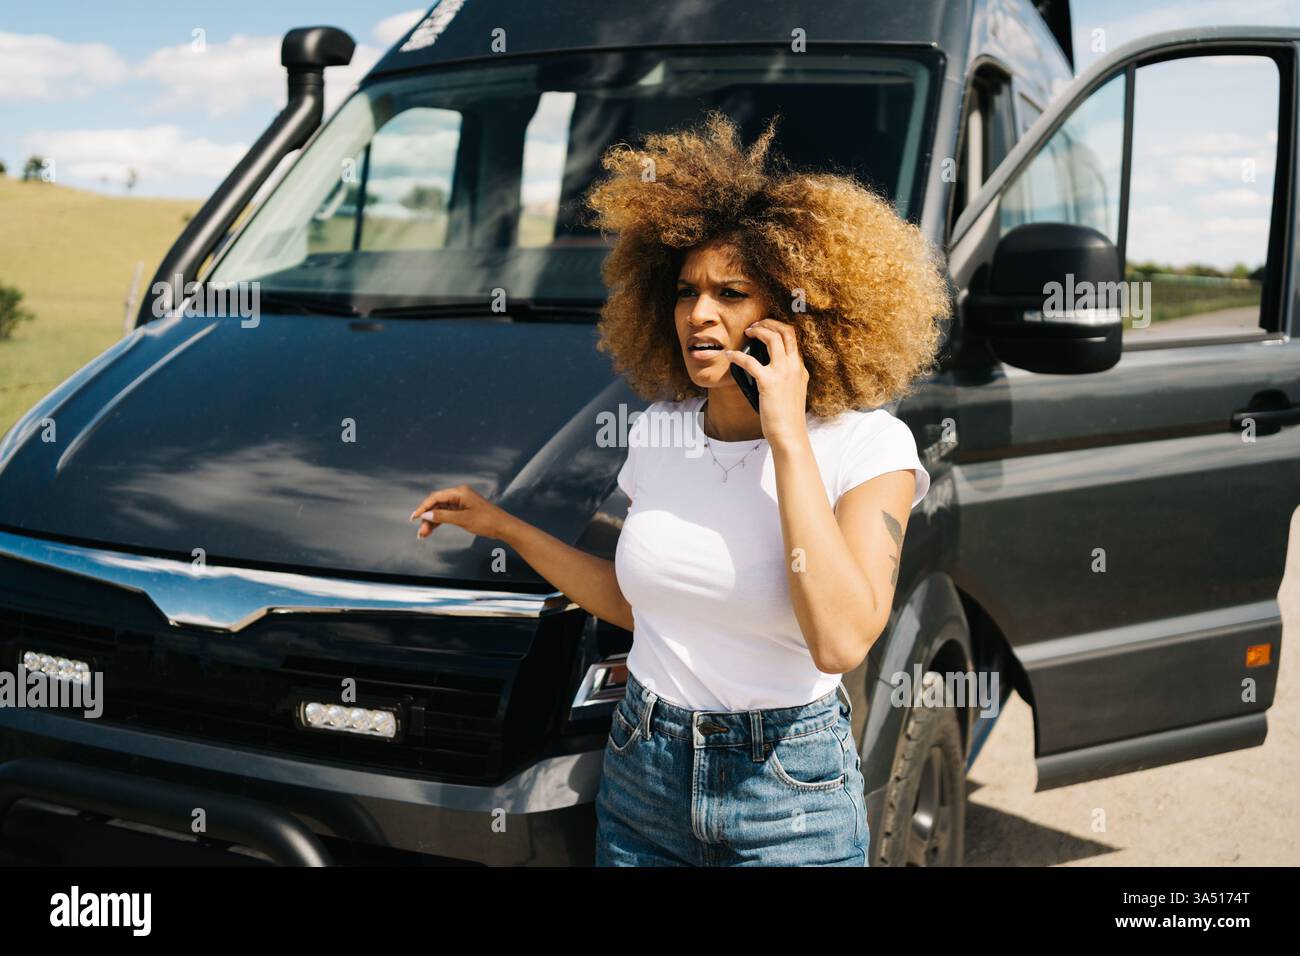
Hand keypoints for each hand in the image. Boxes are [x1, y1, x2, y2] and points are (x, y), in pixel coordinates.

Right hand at [409, 484, 511, 539]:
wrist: (503, 527)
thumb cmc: (487, 521)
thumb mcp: (463, 519)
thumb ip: (443, 517)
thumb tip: (426, 515)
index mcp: (460, 492)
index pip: (436, 497)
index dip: (423, 507)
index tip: (414, 517)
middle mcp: (459, 495)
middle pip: (437, 504)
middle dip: (427, 517)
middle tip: (420, 531)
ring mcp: (461, 502)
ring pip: (441, 511)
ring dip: (432, 521)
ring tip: (424, 534)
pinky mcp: (463, 510)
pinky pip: (447, 514)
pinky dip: (440, 522)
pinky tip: (432, 529)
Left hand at [724, 318, 809, 447]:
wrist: (789, 434)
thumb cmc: (787, 418)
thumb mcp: (793, 392)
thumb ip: (786, 378)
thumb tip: (768, 370)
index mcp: (800, 369)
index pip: (793, 338)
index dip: (778, 328)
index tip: (765, 328)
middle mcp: (794, 367)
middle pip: (786, 331)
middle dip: (769, 323)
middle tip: (755, 325)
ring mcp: (783, 373)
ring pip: (773, 338)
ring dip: (758, 330)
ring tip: (747, 332)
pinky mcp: (769, 382)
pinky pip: (749, 361)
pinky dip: (737, 356)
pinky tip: (729, 356)